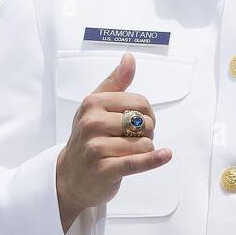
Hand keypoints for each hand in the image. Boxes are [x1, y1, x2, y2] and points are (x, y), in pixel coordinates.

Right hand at [54, 53, 170, 230]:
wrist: (70, 176)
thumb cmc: (88, 137)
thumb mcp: (96, 107)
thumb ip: (115, 82)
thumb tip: (129, 58)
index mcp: (92, 103)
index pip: (141, 103)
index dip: (148, 115)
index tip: (139, 124)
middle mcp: (92, 123)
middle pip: (144, 123)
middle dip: (147, 133)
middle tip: (132, 141)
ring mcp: (96, 147)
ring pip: (144, 143)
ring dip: (144, 151)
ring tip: (127, 154)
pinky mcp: (104, 169)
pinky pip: (137, 161)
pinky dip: (153, 159)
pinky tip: (165, 155)